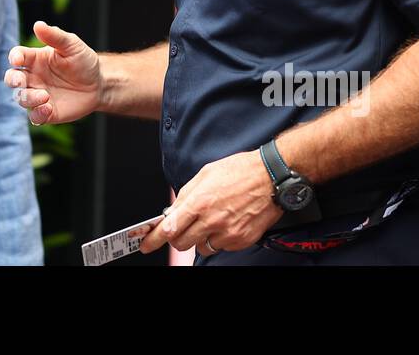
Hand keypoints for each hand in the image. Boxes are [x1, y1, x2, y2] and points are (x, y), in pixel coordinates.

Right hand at [4, 21, 102, 124]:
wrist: (99, 84)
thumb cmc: (83, 61)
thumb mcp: (72, 45)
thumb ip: (55, 36)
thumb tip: (37, 24)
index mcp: (35, 59)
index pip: (17, 56)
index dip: (14, 57)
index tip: (17, 59)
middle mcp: (33, 77)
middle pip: (12, 79)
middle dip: (12, 80)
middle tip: (20, 81)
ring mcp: (38, 95)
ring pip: (21, 98)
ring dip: (28, 98)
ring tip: (45, 96)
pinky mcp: (47, 112)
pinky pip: (35, 116)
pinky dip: (38, 114)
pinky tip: (48, 108)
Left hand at [138, 150, 282, 256]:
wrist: (271, 176)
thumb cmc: (239, 171)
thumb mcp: (205, 174)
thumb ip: (186, 195)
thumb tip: (172, 212)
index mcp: (200, 201)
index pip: (170, 228)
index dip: (154, 239)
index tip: (146, 244)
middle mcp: (212, 220)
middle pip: (181, 243)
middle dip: (177, 237)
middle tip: (183, 228)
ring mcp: (227, 233)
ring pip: (202, 248)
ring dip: (200, 239)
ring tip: (211, 221)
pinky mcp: (241, 240)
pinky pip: (221, 247)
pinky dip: (219, 239)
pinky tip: (227, 223)